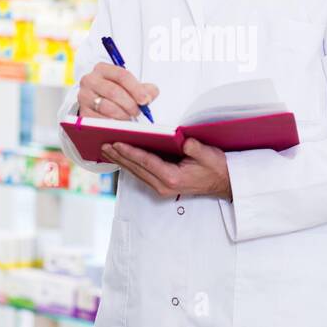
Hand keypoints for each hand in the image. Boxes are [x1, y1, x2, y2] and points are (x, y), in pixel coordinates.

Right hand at [77, 62, 158, 118]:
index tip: (146, 100)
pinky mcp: (82, 112)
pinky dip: (111, 123)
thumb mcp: (128, 86)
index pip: (122, 75)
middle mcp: (90, 80)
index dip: (136, 89)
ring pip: (105, 106)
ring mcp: (84, 96)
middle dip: (129, 104)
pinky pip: (98, 119)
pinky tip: (119, 124)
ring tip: (129, 118)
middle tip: (138, 112)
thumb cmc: (114, 92)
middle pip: (113, 91)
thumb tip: (152, 92)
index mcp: (102, 69)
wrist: (95, 101)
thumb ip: (143, 88)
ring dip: (121, 115)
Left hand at [101, 138, 231, 200]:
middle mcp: (164, 185)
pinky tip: (121, 157)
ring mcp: (162, 187)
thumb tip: (183, 139)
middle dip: (119, 156)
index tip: (116, 143)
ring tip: (106, 149)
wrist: (223, 182)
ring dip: (121, 161)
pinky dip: (130, 164)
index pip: (147, 162)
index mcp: (173, 178)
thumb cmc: (216, 168)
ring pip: (136, 172)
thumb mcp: (209, 155)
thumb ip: (196, 148)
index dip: (130, 152)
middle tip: (103, 144)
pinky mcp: (162, 185)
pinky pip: (141, 174)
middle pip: (136, 168)